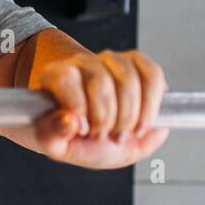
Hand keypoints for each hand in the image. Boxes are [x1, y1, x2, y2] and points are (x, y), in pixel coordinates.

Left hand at [32, 48, 168, 168]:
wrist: (96, 135)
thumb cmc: (74, 137)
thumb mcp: (56, 144)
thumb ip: (53, 135)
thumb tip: (70, 121)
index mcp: (55, 76)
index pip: (66, 79)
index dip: (78, 107)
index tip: (83, 130)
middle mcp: (83, 62)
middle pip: (101, 83)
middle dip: (106, 119)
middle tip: (103, 137)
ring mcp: (112, 60)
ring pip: (128, 80)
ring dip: (130, 116)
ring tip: (122, 134)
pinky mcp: (137, 63)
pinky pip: (152, 75)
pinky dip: (151, 105)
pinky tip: (143, 125)